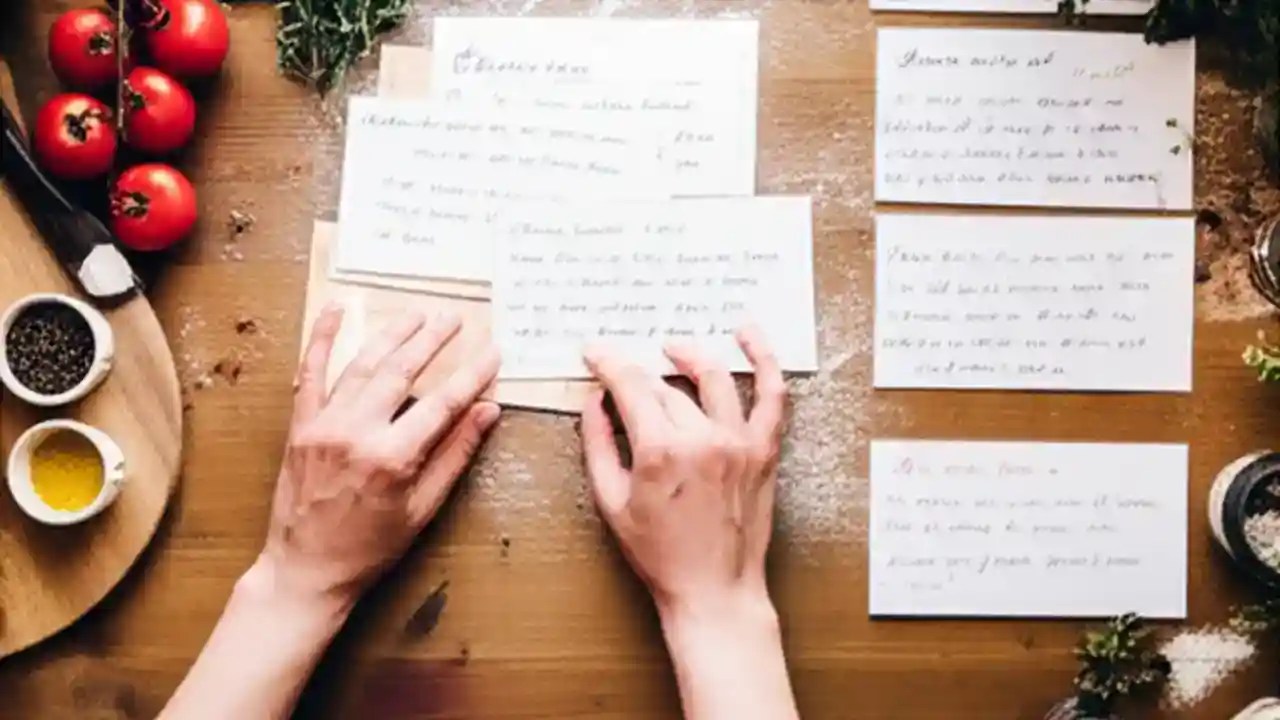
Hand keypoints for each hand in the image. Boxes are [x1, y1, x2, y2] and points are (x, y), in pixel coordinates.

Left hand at [249, 304, 500, 610]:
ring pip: (363, 366)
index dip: (471, 375)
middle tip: (455, 319)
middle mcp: (356, 433)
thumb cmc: (369, 549)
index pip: (443, 403)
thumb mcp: (423, 509)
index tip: (492, 352)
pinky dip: (322, 339)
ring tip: (417, 315)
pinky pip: (310, 373)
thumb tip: (488, 413)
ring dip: (392, 335)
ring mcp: (324, 425)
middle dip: (432, 341)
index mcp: (392, 457)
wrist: (306, 570)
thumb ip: (455, 455)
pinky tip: (338, 311)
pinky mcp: (300, 426)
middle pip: (401, 371)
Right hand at [579, 327, 786, 618]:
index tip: (595, 352)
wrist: (714, 591)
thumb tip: (594, 402)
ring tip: (673, 349)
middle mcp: (702, 439)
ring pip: (712, 378)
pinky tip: (748, 335)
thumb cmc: (661, 555)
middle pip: (666, 387)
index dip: (609, 363)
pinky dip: (763, 359)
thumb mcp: (612, 502)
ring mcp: (738, 442)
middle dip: (639, 375)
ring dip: (689, 355)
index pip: (630, 386)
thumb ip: (598, 445)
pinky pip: (771, 395)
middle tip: (624, 372)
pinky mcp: (764, 451)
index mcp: (660, 452)